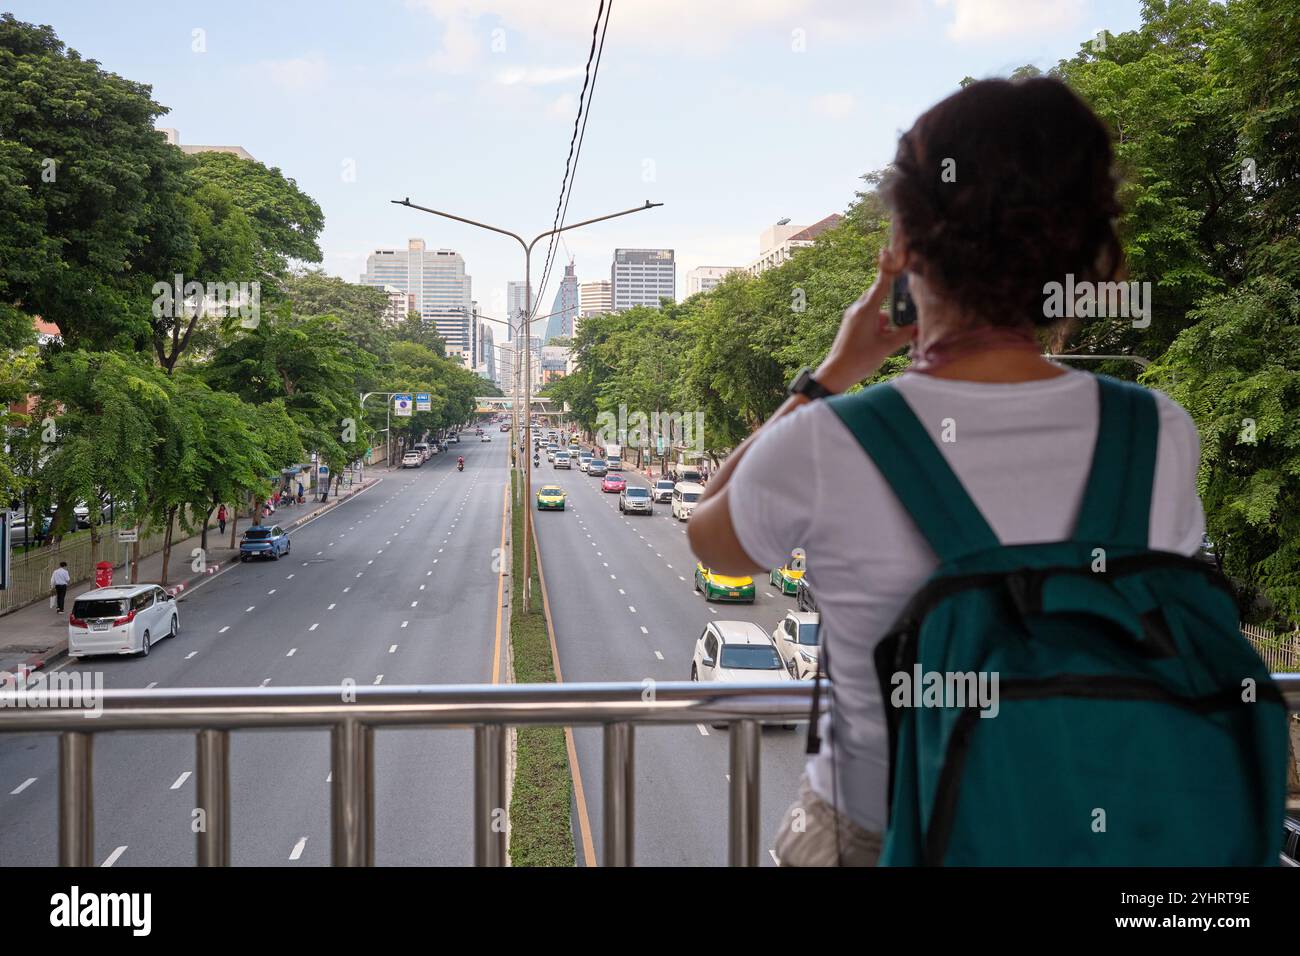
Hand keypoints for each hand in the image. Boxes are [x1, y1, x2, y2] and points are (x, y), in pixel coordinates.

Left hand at [814, 247, 915, 392]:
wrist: (836, 372)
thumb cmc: (859, 359)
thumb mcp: (886, 347)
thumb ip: (903, 335)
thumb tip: (916, 328)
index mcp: (866, 310)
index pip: (881, 283)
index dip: (887, 267)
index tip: (888, 250)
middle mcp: (858, 309)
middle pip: (879, 293)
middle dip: (892, 296)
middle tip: (905, 299)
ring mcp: (853, 316)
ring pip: (875, 307)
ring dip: (886, 314)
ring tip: (892, 331)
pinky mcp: (851, 324)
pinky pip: (869, 316)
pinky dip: (879, 322)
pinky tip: (885, 336)